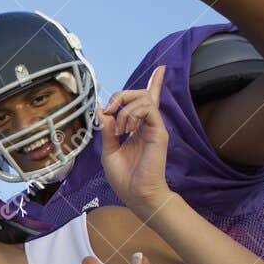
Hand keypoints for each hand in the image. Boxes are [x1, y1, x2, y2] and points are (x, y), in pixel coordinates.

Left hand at [97, 66, 170, 213]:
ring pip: (143, 98)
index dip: (154, 83)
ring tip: (119, 129)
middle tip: (108, 112)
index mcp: (137, 128)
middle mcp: (147, 124)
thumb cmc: (124, 177)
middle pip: (140, 94)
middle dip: (120, 95)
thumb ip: (106, 130)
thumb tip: (102, 111)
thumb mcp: (108, 151)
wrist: (137, 194)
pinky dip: (132, 113)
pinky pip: (148, 108)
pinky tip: (127, 129)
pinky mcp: (159, 132)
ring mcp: (154, 127)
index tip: (161, 69)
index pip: (146, 100)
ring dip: (124, 109)